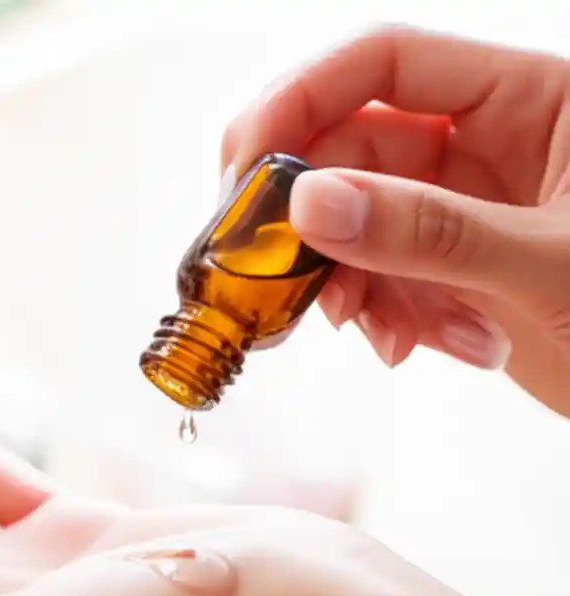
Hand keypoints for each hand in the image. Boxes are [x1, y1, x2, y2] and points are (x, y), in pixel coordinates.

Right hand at [222, 26, 569, 415]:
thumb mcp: (552, 266)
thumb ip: (428, 231)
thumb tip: (307, 203)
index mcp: (532, 99)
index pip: (386, 61)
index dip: (302, 98)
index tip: (246, 165)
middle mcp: (491, 140)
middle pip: (350, 143)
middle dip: (309, 210)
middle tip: (269, 270)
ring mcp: (467, 206)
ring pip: (351, 214)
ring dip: (339, 275)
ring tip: (369, 329)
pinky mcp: (454, 267)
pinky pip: (375, 269)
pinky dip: (372, 310)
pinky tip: (408, 345)